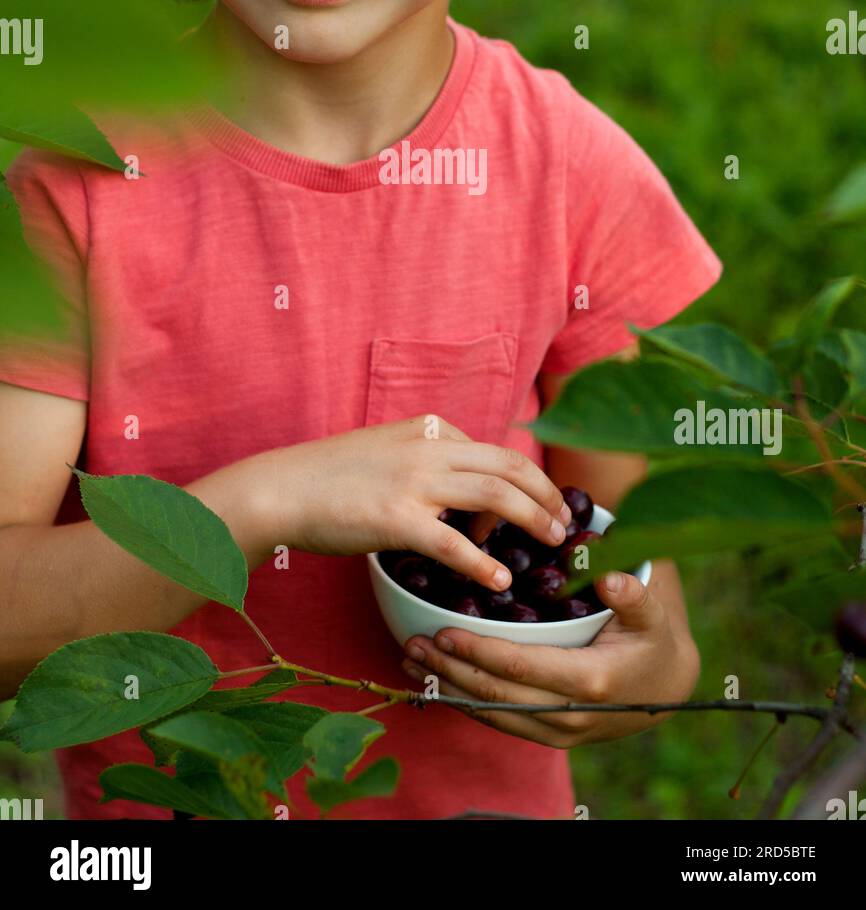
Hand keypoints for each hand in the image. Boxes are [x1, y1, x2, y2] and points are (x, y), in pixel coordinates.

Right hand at [257, 417, 571, 592]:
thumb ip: (428, 462)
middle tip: (564, 524)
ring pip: (495, 495)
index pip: (495, 452)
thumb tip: (463, 493)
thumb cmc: (330, 477)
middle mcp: (429, 448)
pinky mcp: (396, 518)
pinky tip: (500, 582)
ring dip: (531, 520)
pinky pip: (453, 543)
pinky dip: (483, 564)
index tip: (537, 508)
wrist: (283, 488)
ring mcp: (414, 481)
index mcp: (430, 429)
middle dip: (546, 495)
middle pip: (509, 466)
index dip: (524, 482)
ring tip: (550, 544)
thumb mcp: (388, 450)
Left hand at [399, 569, 700, 746]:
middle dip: (450, 670)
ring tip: (413, 662)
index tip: (444, 630)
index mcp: (590, 681)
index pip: (521, 668)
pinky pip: (501, 721)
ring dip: (450, 689)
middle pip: (497, 694)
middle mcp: (570, 715)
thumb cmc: (653, 639)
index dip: (480, 652)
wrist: (665, 686)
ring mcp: (559, 732)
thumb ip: (632, 596)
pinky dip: (467, 702)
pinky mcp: (550, 736)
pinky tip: (441, 681)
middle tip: (412, 644)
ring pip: (493, 713)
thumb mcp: (652, 613)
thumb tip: (609, 578)